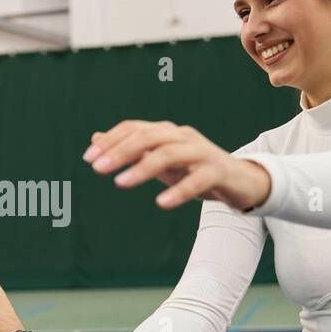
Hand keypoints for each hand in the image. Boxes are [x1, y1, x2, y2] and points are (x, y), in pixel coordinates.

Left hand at [82, 120, 270, 210]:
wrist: (241, 181)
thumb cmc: (195, 170)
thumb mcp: (160, 161)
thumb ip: (131, 151)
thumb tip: (95, 139)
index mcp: (168, 133)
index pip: (135, 128)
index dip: (111, 140)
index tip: (88, 157)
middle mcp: (183, 137)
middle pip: (149, 136)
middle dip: (120, 150)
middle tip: (97, 168)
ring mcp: (202, 152)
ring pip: (170, 153)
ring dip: (143, 168)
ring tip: (120, 184)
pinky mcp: (218, 171)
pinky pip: (198, 179)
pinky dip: (179, 190)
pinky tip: (161, 203)